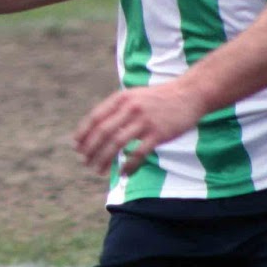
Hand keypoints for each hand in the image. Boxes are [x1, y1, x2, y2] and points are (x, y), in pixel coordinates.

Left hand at [72, 81, 208, 177]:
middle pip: (103, 132)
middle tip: (84, 162)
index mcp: (121, 98)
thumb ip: (117, 109)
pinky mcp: (158, 133)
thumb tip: (98, 128)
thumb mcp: (134, 96)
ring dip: (105, 159)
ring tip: (98, 170)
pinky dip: (129, 165)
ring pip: (117, 143)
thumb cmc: (159, 98)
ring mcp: (144, 121)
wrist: (190, 93)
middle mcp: (130, 108)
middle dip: (90, 149)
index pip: (95, 117)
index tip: (76, 146)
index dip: (83, 133)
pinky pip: (139, 153)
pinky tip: (124, 173)